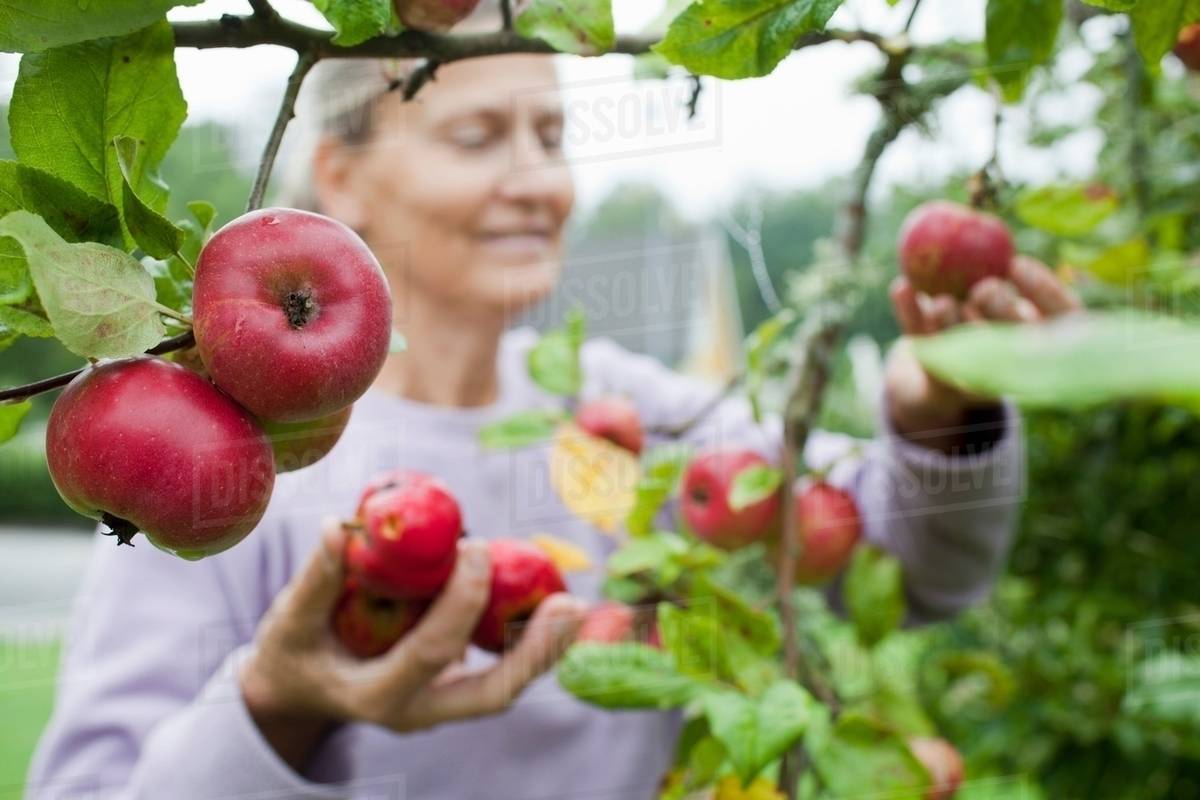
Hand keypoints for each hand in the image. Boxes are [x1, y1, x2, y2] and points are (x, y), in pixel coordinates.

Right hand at [239, 520, 585, 770]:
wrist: (298, 694)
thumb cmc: (292, 654)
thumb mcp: (289, 623)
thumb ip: (315, 581)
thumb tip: (337, 528)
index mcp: (375, 697)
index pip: (431, 651)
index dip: (460, 601)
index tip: (477, 545)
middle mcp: (417, 712)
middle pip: (491, 692)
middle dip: (533, 650)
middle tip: (569, 603)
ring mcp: (439, 708)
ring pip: (505, 687)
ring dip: (544, 650)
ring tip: (576, 606)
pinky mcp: (453, 694)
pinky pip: (500, 673)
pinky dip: (529, 645)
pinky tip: (552, 607)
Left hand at [885, 255, 1081, 451]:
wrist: (940, 378)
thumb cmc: (981, 322)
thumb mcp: (997, 297)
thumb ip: (995, 269)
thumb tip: (979, 216)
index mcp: (1044, 342)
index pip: (1062, 316)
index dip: (1045, 290)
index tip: (1017, 262)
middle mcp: (1017, 367)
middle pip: (1016, 341)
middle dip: (1001, 311)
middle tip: (983, 288)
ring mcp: (977, 381)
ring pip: (968, 352)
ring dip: (953, 324)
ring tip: (940, 301)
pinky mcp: (938, 387)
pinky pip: (925, 347)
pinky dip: (910, 314)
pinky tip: (900, 287)